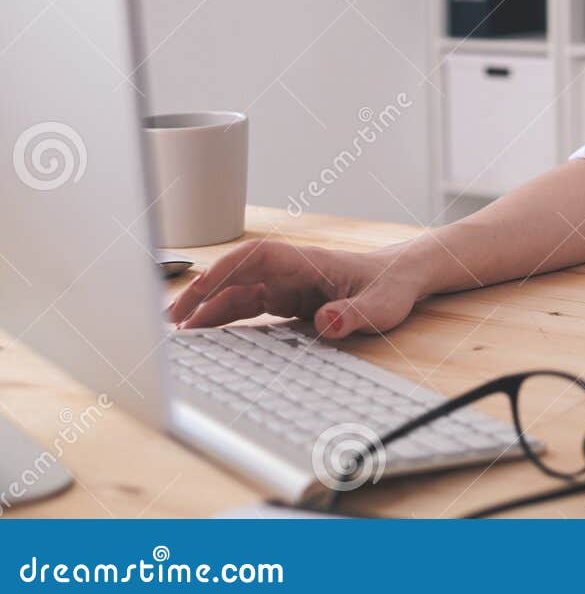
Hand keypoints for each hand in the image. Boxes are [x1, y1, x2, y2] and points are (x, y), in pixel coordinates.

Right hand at [165, 238, 425, 338]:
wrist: (403, 277)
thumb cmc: (392, 285)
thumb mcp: (383, 306)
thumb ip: (355, 314)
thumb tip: (327, 324)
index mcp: (308, 263)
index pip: (256, 258)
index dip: (224, 270)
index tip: (198, 287)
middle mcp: (291, 271)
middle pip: (236, 276)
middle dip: (202, 293)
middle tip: (171, 320)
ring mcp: (286, 285)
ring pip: (236, 292)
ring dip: (207, 309)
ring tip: (179, 334)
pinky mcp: (287, 300)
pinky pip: (248, 307)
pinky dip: (225, 319)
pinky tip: (206, 335)